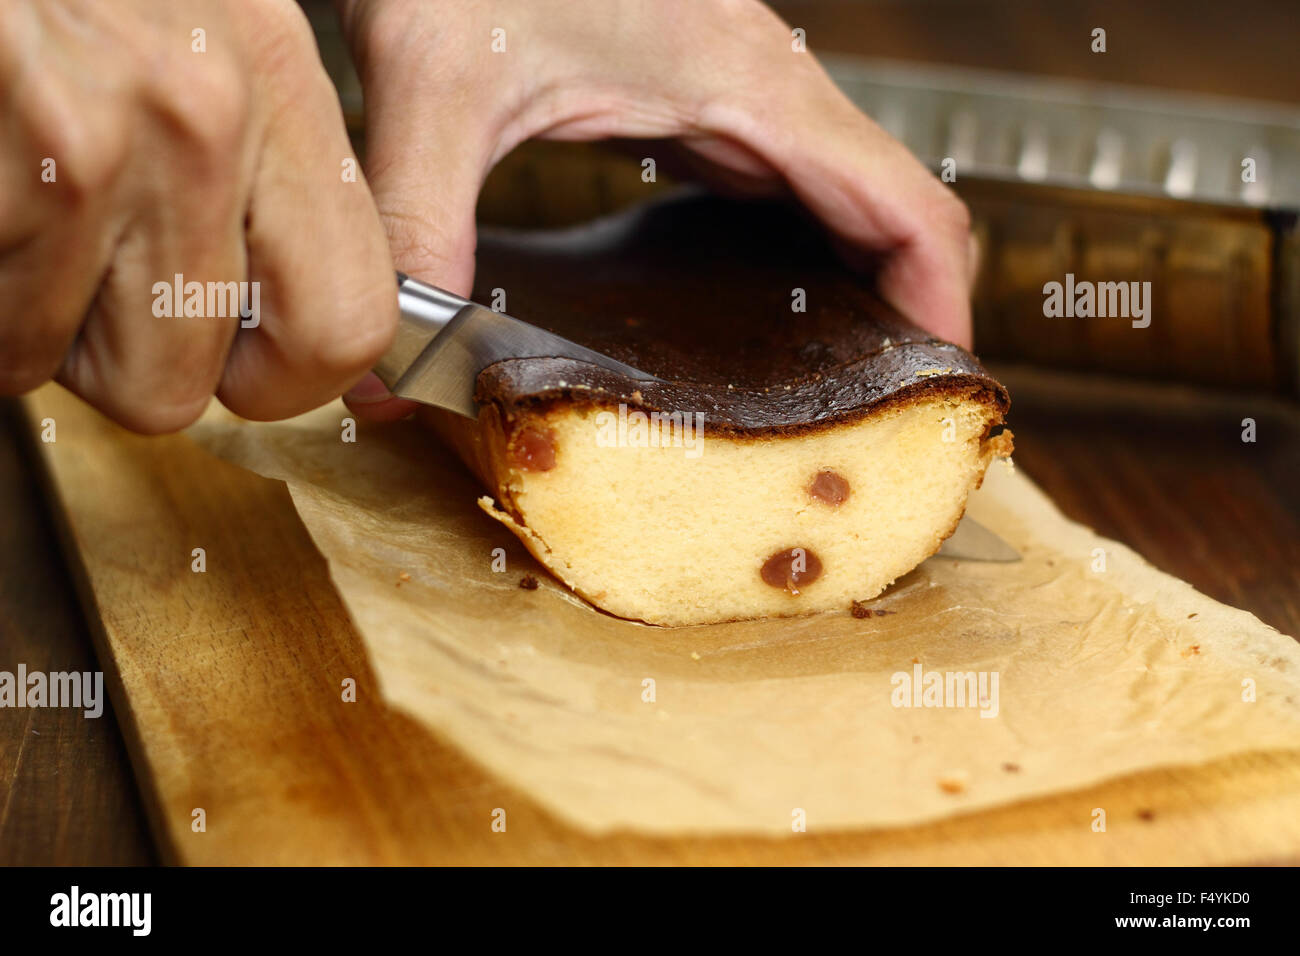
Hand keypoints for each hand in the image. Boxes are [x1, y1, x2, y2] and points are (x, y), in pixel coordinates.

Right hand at [0, 0, 396, 431]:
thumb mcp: (203, 17)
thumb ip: (270, 169)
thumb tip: (316, 328)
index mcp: (270, 76)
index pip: (345, 323)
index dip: (281, 377)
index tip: (239, 364)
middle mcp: (197, 112)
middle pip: (174, 382)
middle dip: (110, 356)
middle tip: (76, 274)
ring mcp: (79, 134)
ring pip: (45, 359)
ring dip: (12, 310)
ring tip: (6, 195)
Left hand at [339, 0, 975, 421]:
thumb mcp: (434, 89)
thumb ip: (419, 230)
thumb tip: (394, 371)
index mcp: (746, 85)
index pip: (907, 203)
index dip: (944, 304)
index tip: (943, 390)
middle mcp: (768, 84)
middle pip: (898, 211)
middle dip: (914, 316)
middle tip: (887, 422)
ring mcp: (745, 87)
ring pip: (855, 198)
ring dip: (869, 288)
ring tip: (840, 389)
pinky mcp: (708, 96)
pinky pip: (798, 185)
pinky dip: (814, 254)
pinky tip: (763, 316)